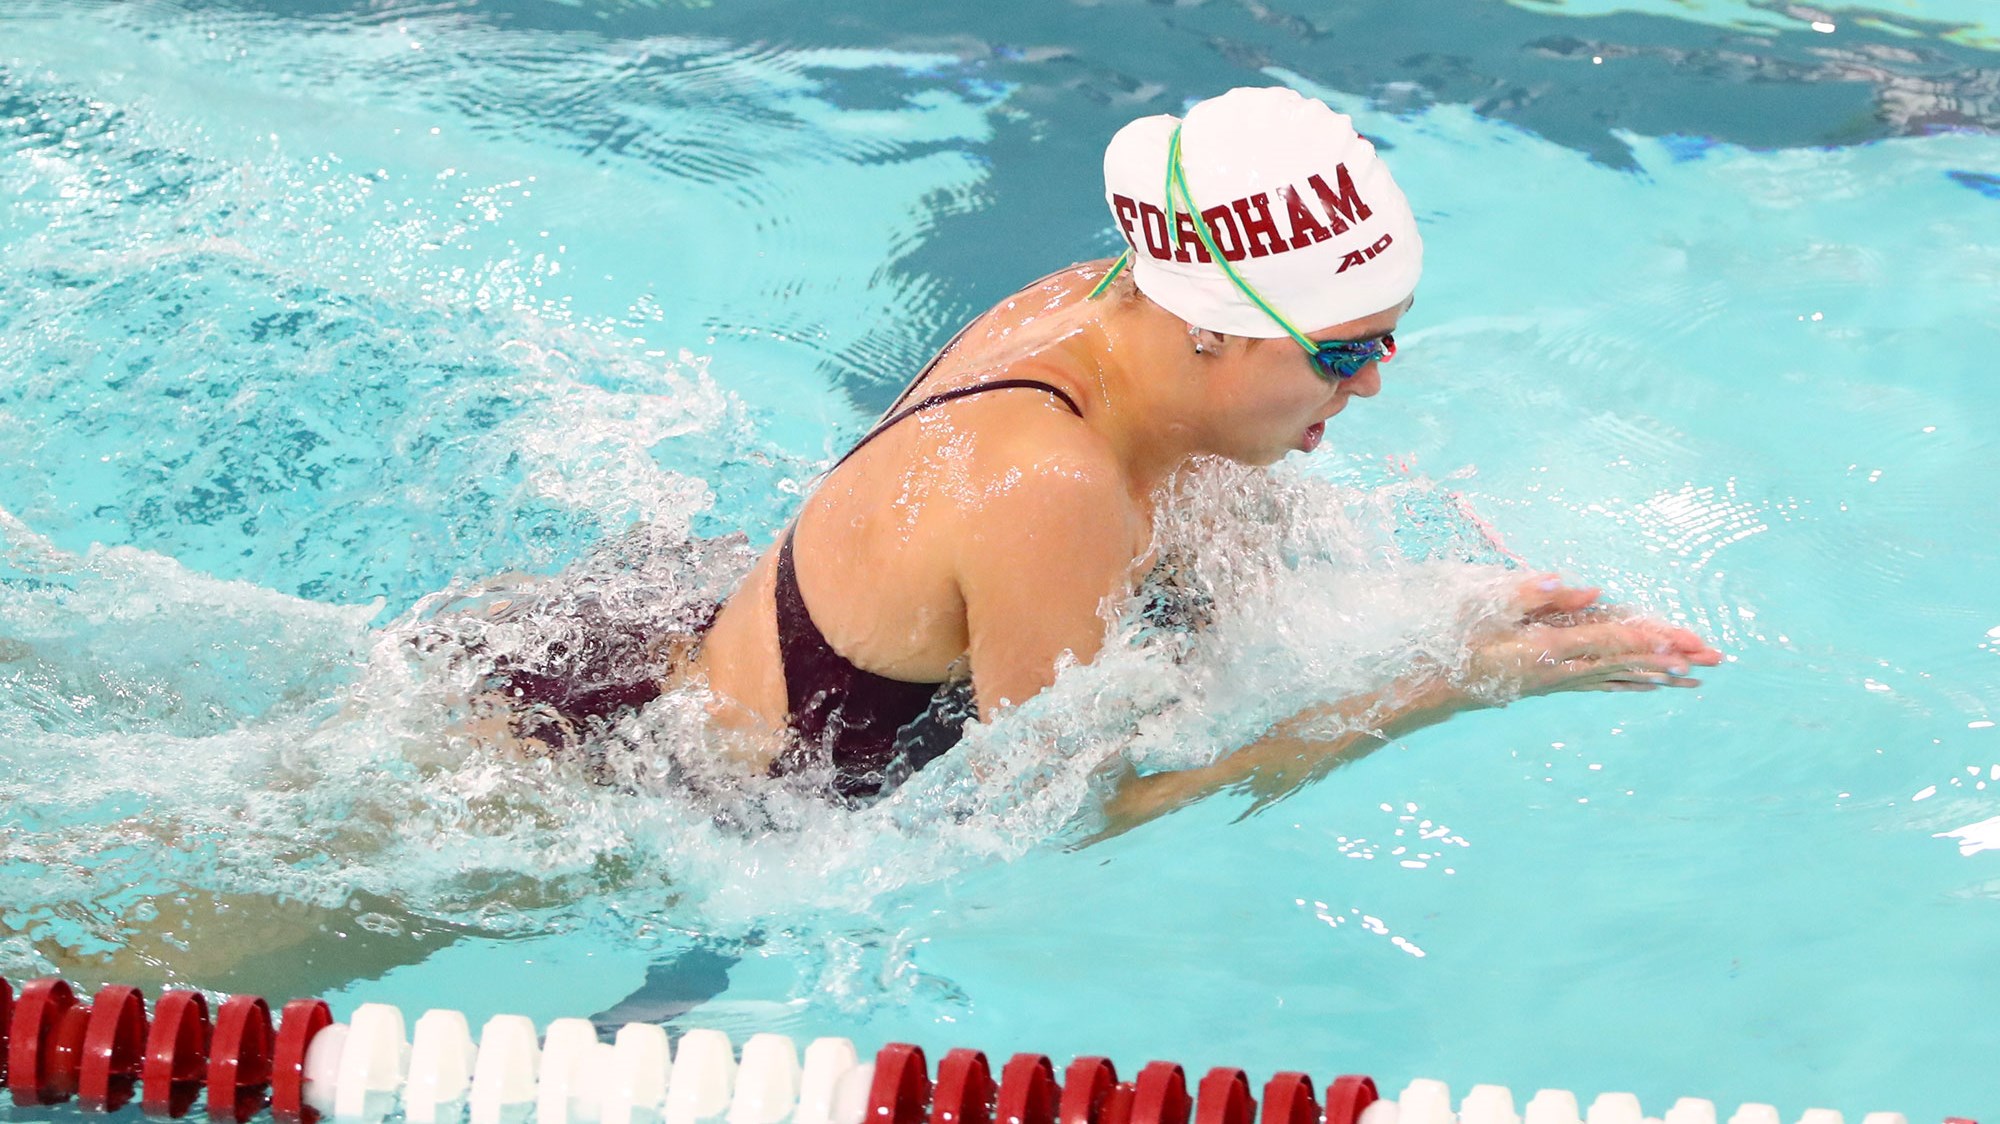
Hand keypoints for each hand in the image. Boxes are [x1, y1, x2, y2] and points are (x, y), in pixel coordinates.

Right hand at [1468, 575, 1723, 696]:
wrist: (1434, 685)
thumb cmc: (1454, 640)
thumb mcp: (1483, 609)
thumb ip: (1529, 594)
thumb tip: (1581, 585)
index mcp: (1544, 648)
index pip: (1604, 643)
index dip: (1642, 643)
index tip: (1679, 646)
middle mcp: (1559, 670)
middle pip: (1622, 663)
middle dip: (1668, 661)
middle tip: (1710, 660)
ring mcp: (1558, 681)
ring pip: (1618, 678)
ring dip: (1658, 677)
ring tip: (1696, 679)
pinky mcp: (1554, 684)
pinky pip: (1602, 685)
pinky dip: (1631, 684)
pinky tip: (1651, 688)